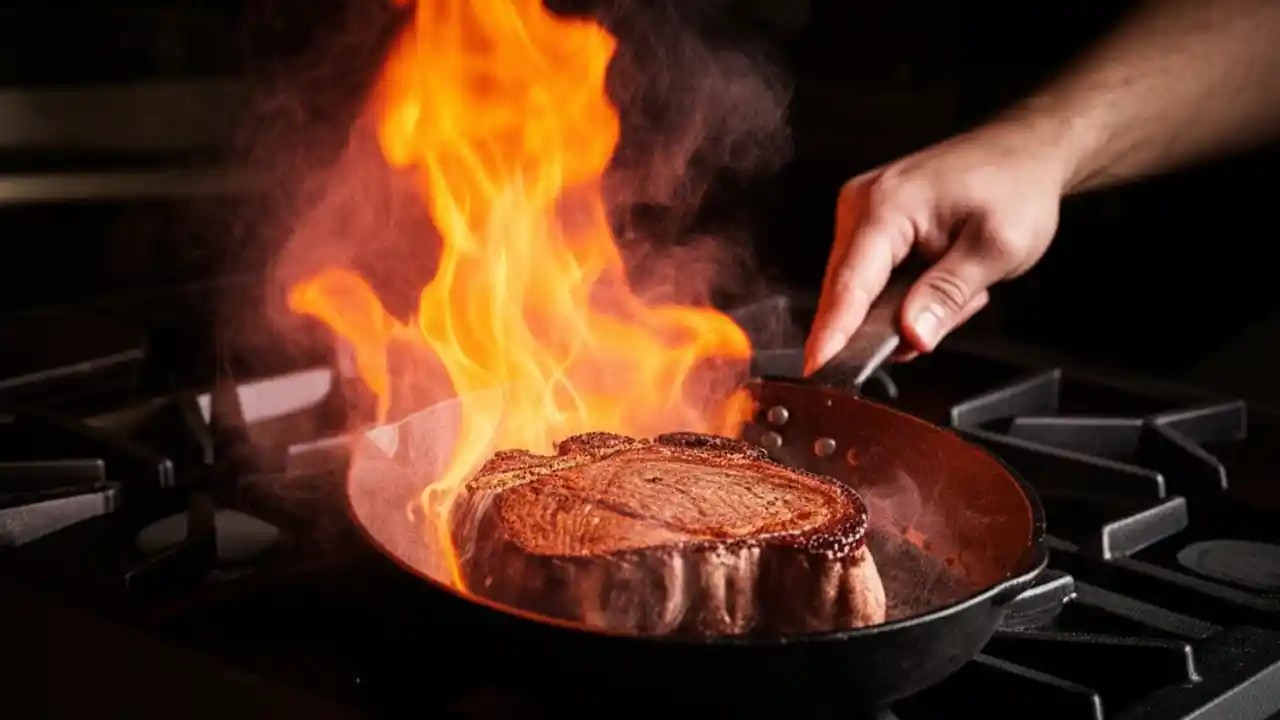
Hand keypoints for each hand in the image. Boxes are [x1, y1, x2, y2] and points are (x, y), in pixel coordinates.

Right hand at [804, 119, 1070, 373]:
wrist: (1023, 153)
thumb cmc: (1015, 188)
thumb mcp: (996, 250)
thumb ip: (948, 295)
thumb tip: (911, 336)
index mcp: (887, 207)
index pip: (850, 285)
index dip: (832, 334)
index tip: (816, 370)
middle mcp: (861, 205)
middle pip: (849, 293)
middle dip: (894, 320)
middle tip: (960, 302)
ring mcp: (860, 212)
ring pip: (861, 293)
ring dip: (907, 305)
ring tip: (960, 279)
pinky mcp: (867, 224)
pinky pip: (871, 280)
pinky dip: (905, 292)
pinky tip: (942, 274)